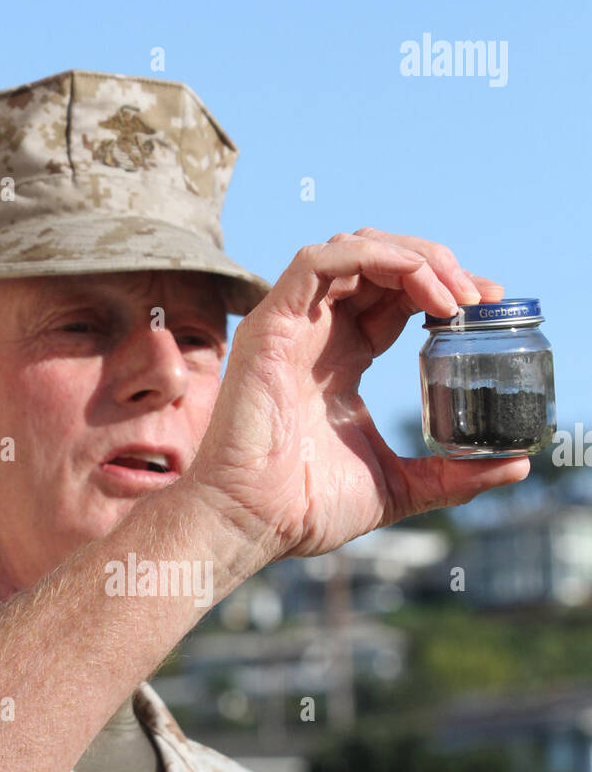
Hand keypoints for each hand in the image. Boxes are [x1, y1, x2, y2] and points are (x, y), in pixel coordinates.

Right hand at [184, 227, 529, 564]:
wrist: (254, 522)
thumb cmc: (306, 509)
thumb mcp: (401, 485)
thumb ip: (454, 474)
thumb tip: (516, 466)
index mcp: (343, 359)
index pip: (399, 297)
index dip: (446, 290)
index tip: (488, 307)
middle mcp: (319, 333)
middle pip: (384, 263)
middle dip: (440, 267)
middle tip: (481, 297)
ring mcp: (293, 325)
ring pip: (356, 249)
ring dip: (414, 257)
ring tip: (454, 295)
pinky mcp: (271, 325)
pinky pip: (318, 260)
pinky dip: (373, 256)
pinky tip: (416, 284)